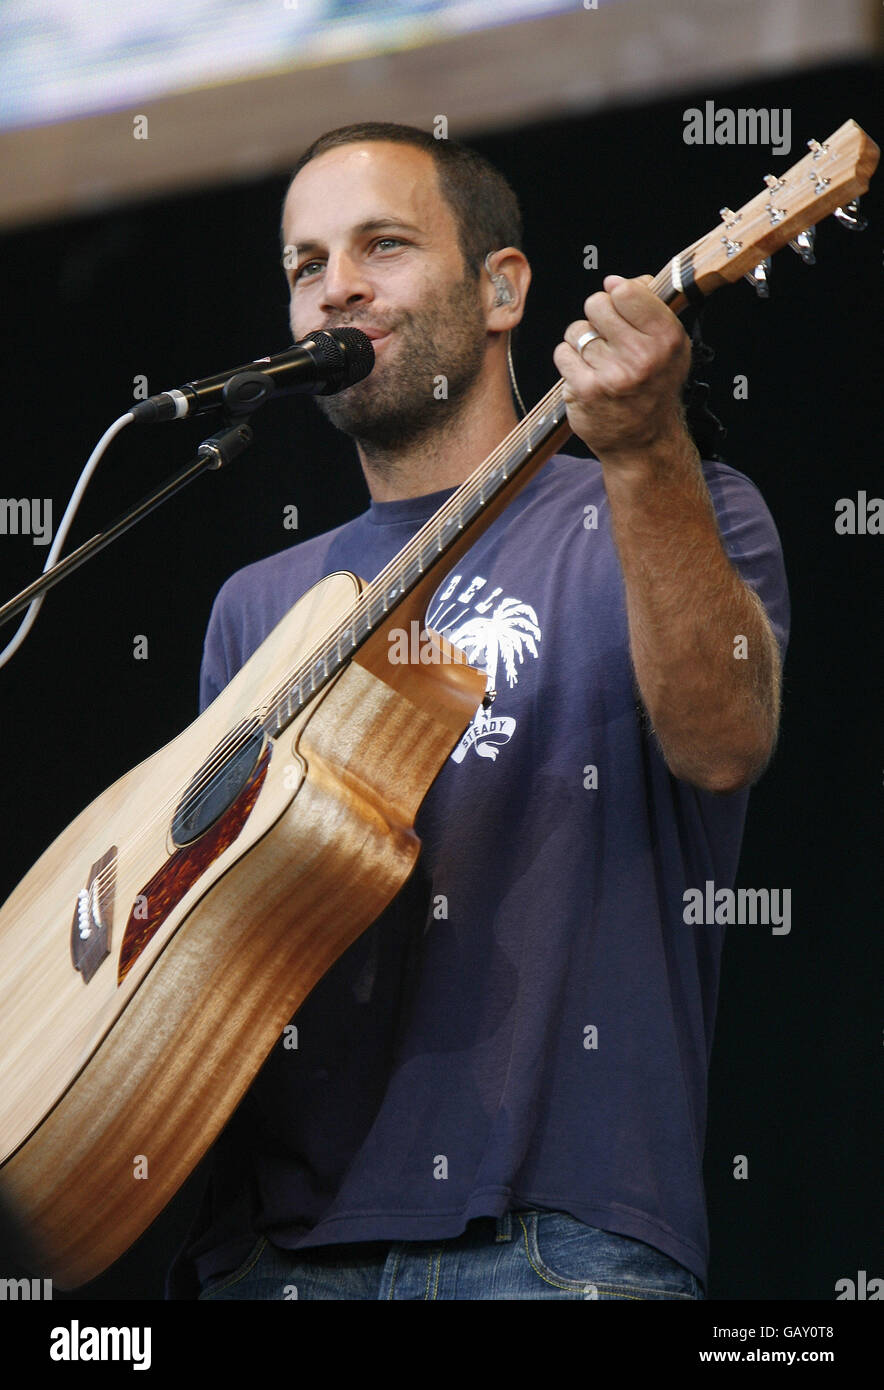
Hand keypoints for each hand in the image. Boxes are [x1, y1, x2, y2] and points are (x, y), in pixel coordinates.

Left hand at [553, 274, 692, 462]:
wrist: (643, 442)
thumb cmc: (653, 386)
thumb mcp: (669, 345)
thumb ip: (649, 307)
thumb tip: (616, 281)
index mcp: (666, 338)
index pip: (626, 291)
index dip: (616, 294)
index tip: (619, 304)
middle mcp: (642, 357)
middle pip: (597, 304)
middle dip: (597, 316)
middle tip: (607, 336)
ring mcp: (612, 375)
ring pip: (577, 330)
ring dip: (582, 342)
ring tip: (599, 361)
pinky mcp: (586, 390)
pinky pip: (563, 353)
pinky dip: (569, 361)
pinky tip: (585, 374)